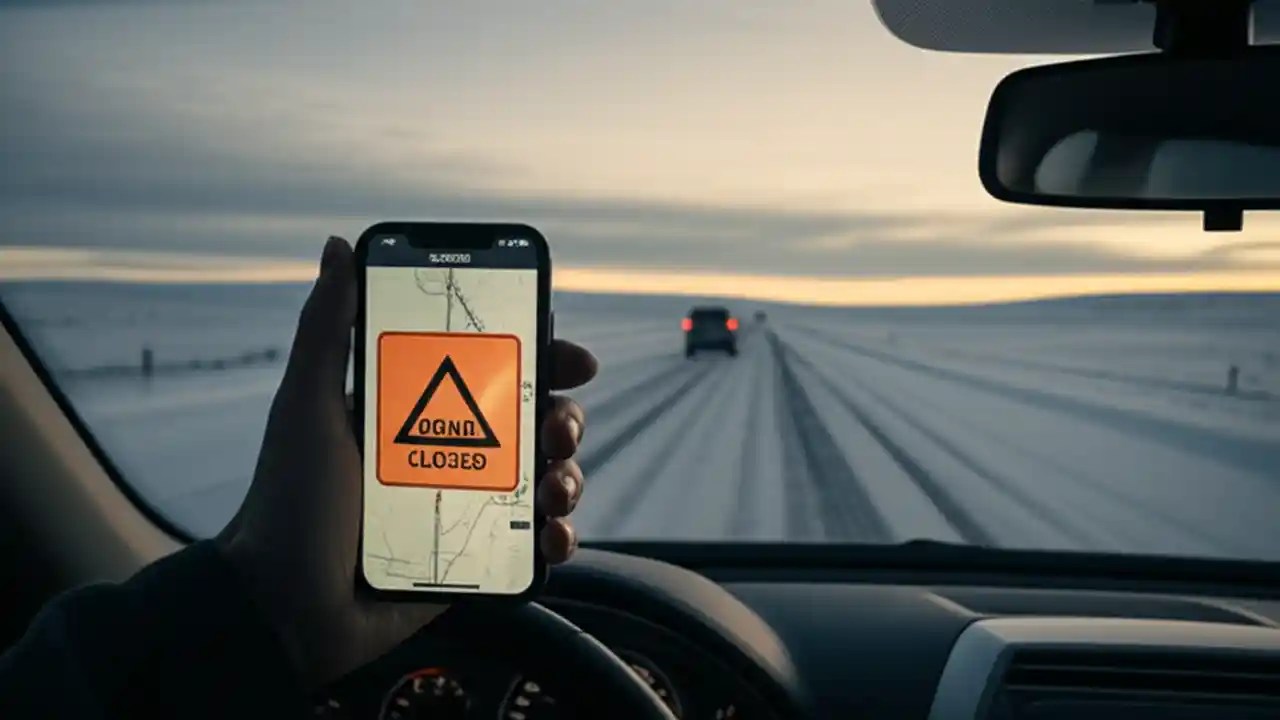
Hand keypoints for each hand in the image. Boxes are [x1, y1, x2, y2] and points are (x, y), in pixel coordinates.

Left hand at [215, 236, 596, 690]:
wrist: (284, 606)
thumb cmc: (289, 501)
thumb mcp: (308, 406)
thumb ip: (326, 327)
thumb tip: (337, 245)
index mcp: (421, 406)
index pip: (495, 365)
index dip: (543, 353)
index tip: (572, 357)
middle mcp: (453, 449)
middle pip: (538, 418)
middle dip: (566, 416)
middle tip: (556, 428)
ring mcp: (470, 503)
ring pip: (550, 475)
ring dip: (571, 474)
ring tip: (553, 488)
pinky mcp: (480, 556)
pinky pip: (538, 538)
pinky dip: (560, 534)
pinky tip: (550, 536)